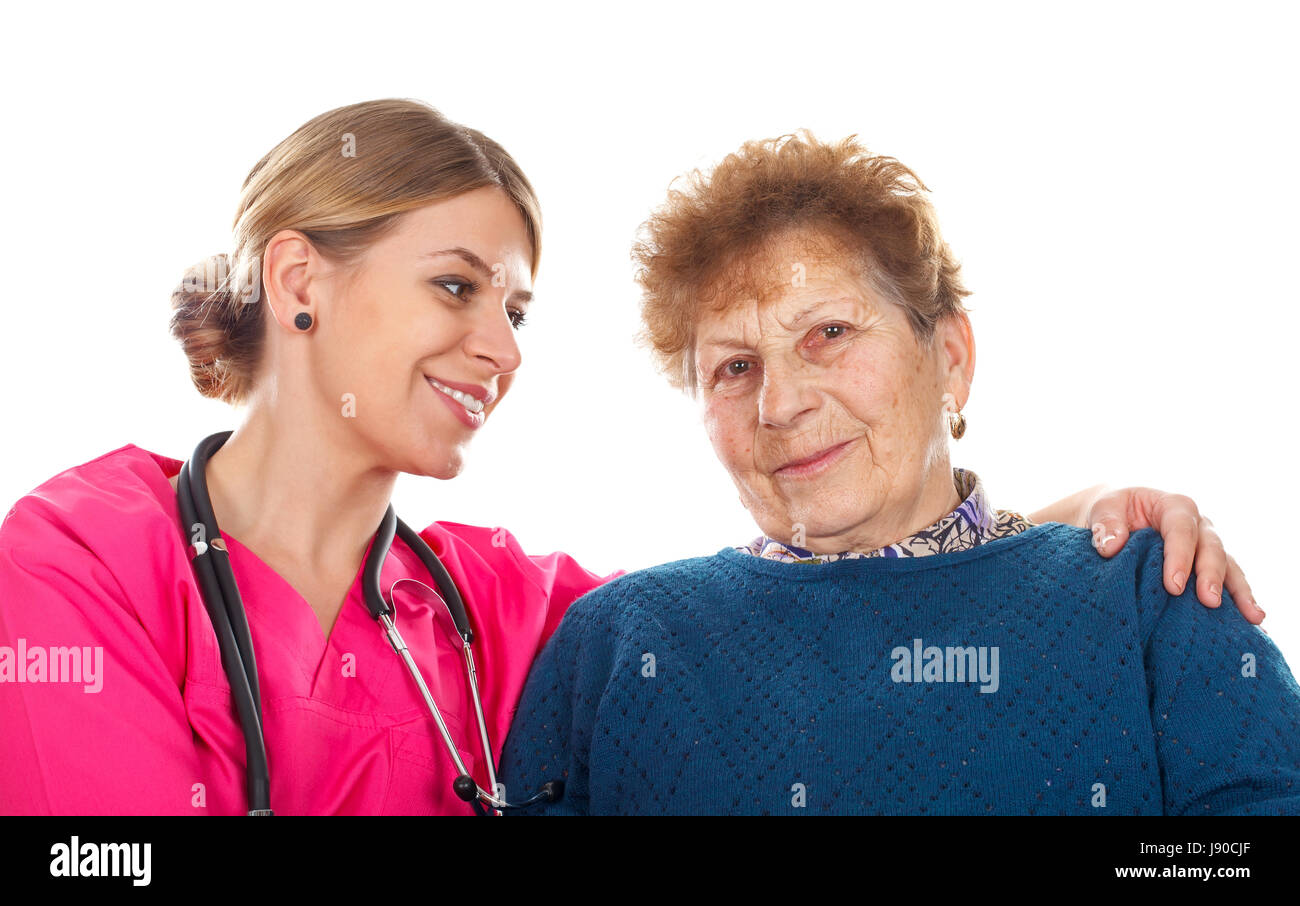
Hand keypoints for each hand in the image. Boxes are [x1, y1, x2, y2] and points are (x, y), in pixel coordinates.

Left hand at [1085, 487, 1262, 623]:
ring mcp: (1206, 548)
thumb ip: (1105, 523)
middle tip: (1208, 601)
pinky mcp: (1207, 568)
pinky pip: (1229, 583)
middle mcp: (1198, 526)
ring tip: (1252, 617)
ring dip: (1239, 592)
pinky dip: (1240, 601)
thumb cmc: (1112, 512)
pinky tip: (1253, 623)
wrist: (1116, 519)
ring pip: (1229, 567)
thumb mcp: (1104, 508)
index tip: (1173, 586)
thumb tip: (1110, 547)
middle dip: (1211, 576)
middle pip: (1211, 548)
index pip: (1181, 529)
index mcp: (1174, 507)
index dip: (1180, 556)